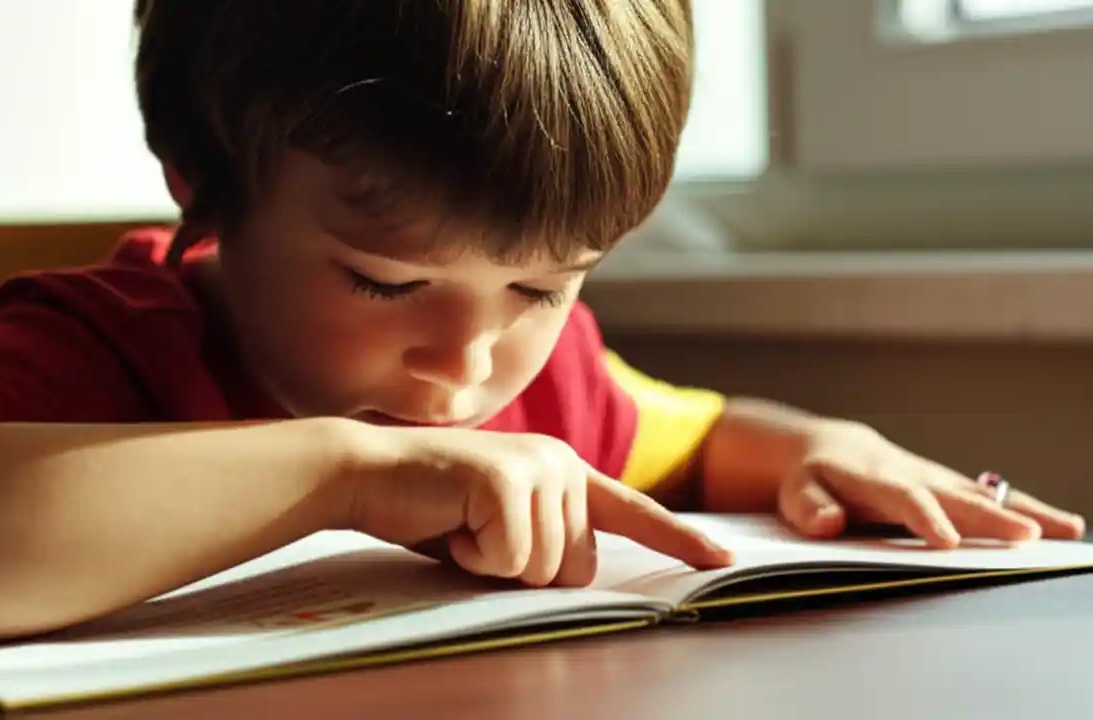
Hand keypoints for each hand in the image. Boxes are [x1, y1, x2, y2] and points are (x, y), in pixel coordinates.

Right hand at [342, 426, 732, 586]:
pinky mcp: (505, 480)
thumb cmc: (434, 507)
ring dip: (496, 566)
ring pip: (546, 569)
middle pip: (579, 567)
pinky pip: (510, 560)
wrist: (369, 472)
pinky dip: (474, 558)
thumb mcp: (502, 526)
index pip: (634, 511)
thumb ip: (547, 540)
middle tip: (480, 537)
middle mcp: (561, 462)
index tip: (723, 561)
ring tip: (463, 526)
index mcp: (566, 470)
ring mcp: (536, 466)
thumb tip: (581, 578)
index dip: (679, 540)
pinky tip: (451, 525)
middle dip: (527, 571)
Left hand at [778, 420, 1086, 547]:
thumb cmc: (813, 477)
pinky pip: (993, 498)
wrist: (832, 450)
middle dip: (993, 517)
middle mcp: (914, 475)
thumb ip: (809, 506)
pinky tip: (1064, 527)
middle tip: (1030, 538)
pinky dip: (1026, 511)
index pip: (903, 498)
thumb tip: (828, 523)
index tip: (947, 542)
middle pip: (958, 497)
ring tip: (1069, 530)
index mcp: (875, 478)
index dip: (925, 518)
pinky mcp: (952, 487)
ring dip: (1026, 512)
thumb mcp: (796, 491)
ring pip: (985, 495)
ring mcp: (938, 480)